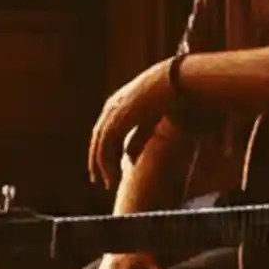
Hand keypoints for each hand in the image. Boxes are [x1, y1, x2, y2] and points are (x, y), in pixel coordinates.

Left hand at [88, 60, 172, 188]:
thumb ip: (138, 139)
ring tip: (108, 183)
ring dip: (101, 168)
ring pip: (99, 148)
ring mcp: (110, 116)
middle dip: (97, 161)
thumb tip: (128, 159)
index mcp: (115, 105)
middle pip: (97, 141)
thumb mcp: (148, 122)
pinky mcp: (115, 123)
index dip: (104, 150)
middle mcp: (109, 110)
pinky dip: (106, 166)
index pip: (103, 132)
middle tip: (97, 180)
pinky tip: (112, 178)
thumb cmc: (165, 99)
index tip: (106, 166)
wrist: (170, 85)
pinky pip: (105, 150)